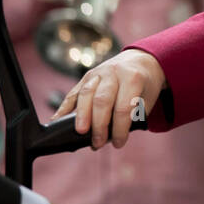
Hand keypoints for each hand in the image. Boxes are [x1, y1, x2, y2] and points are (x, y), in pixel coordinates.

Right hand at [51, 47, 165, 149]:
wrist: (142, 60)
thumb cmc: (145, 85)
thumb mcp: (146, 99)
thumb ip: (130, 117)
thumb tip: (108, 139)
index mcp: (133, 78)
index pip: (123, 108)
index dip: (120, 129)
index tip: (119, 143)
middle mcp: (114, 73)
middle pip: (102, 100)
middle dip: (98, 125)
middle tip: (98, 142)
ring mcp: (98, 72)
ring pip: (86, 94)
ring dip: (82, 116)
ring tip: (81, 133)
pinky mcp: (87, 76)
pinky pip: (74, 92)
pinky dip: (64, 107)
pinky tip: (57, 121)